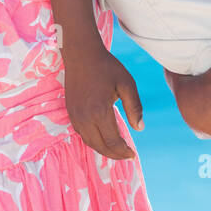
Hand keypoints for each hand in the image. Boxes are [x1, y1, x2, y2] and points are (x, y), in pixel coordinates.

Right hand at [63, 45, 142, 160]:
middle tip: (127, 156)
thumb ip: (134, 107)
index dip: (123, 151)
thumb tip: (139, 128)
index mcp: (100, 111)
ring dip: (103, 149)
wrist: (81, 54)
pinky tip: (104, 139)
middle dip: (114, 154)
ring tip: (117, 151)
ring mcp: (75, 116)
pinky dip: (93, 141)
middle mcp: (85, 117)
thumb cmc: (107, 67)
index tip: (133, 155)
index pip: (112, 141)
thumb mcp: (127, 84)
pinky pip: (82, 134)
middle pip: (100, 146)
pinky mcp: (70, 113)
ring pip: (89, 142)